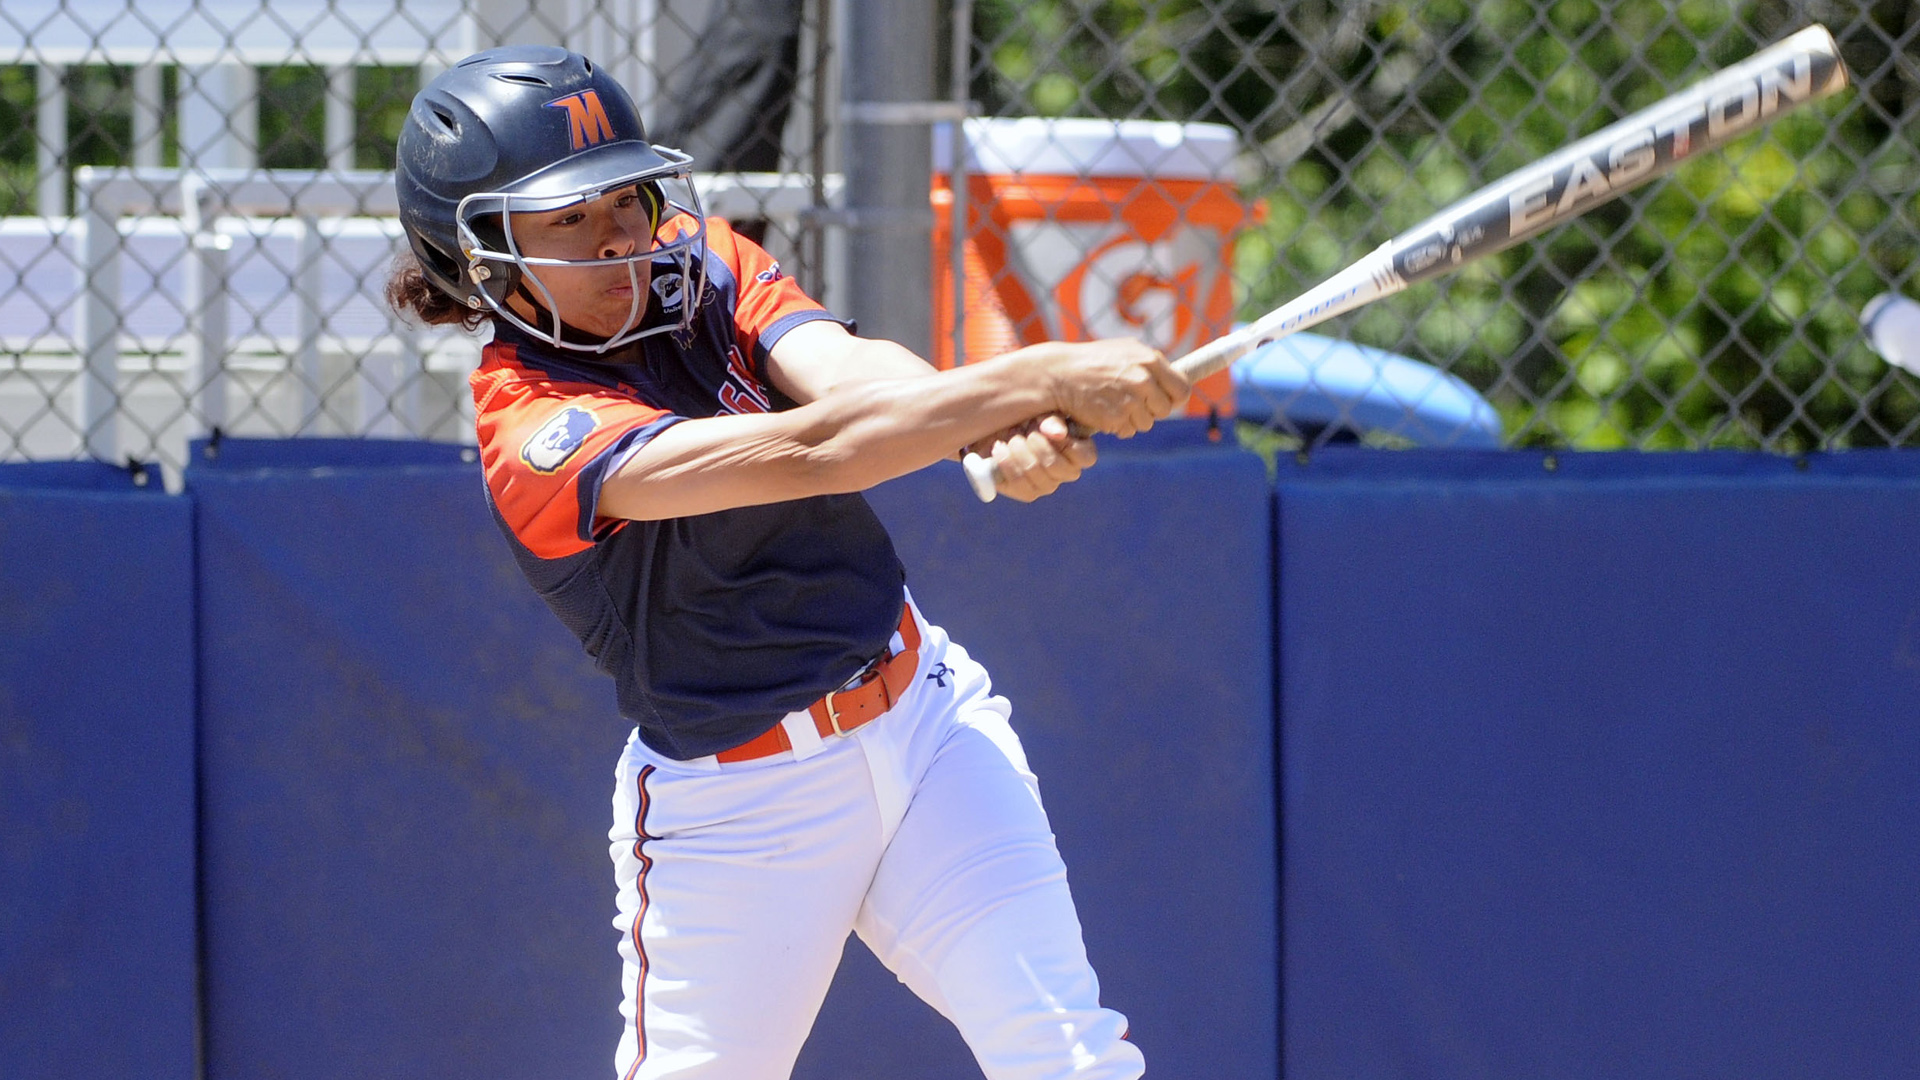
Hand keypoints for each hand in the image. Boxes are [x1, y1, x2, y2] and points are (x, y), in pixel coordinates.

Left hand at [968, 415, 1096, 501]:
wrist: (1000, 429)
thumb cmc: (1029, 418)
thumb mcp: (1043, 412)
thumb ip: (1053, 421)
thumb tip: (1056, 433)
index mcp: (1078, 451)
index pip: (1085, 457)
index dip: (1068, 444)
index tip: (1048, 430)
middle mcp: (1066, 472)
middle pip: (1056, 466)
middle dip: (1037, 446)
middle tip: (1026, 433)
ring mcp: (1047, 485)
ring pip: (1036, 474)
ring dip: (1020, 453)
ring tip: (1011, 440)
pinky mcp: (1026, 492)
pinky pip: (1019, 484)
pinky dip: (1007, 465)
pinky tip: (1000, 450)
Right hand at [1036, 338, 1189, 436]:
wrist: (1059, 374)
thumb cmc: (1092, 361)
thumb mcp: (1125, 352)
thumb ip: (1151, 364)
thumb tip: (1178, 380)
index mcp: (1149, 360)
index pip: (1182, 389)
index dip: (1174, 398)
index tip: (1165, 401)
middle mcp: (1144, 379)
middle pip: (1164, 409)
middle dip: (1151, 410)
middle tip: (1132, 404)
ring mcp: (1131, 399)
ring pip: (1146, 423)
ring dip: (1133, 420)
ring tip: (1114, 405)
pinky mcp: (1117, 417)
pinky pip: (1128, 431)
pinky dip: (1118, 427)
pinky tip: (1104, 413)